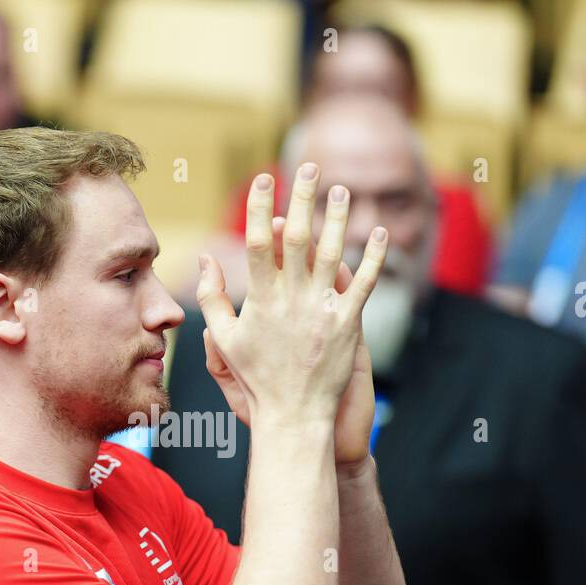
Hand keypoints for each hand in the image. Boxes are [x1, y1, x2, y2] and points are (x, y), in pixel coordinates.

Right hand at [196, 164, 387, 430]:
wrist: (294, 416)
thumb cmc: (256, 378)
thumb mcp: (224, 338)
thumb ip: (213, 297)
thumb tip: (205, 258)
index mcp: (261, 299)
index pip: (260, 241)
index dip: (261, 206)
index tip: (265, 178)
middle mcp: (293, 299)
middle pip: (299, 237)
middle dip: (304, 198)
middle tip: (309, 167)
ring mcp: (324, 310)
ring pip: (334, 253)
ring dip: (339, 218)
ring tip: (343, 190)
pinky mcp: (350, 324)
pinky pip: (366, 284)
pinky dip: (375, 257)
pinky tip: (380, 233)